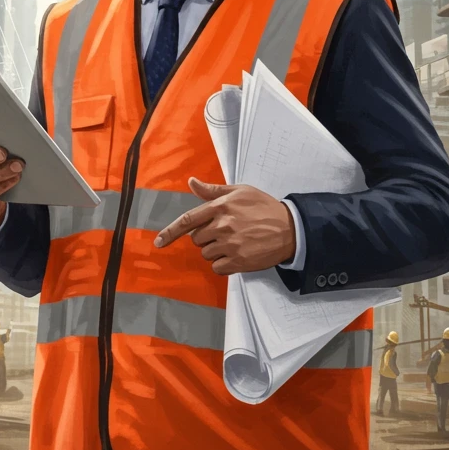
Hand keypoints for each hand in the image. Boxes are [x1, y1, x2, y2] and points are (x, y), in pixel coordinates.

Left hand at [154, 177, 295, 274]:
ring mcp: (229, 245)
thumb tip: (191, 182)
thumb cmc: (264, 207)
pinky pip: (217, 267)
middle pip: (196, 239)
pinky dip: (223, 264)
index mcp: (220, 207)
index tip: (158, 242)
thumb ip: (213, 190)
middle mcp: (222, 226)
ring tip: (234, 242)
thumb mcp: (240, 191)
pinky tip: (237, 254)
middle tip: (224, 232)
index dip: (170, 232)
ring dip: (215, 251)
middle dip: (205, 237)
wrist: (290, 229)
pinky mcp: (238, 261)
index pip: (188, 220)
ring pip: (206, 254)